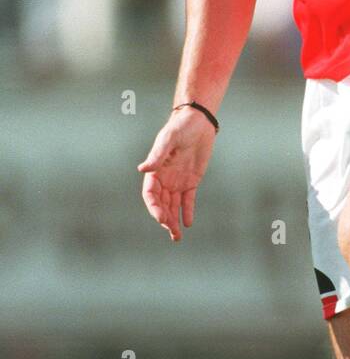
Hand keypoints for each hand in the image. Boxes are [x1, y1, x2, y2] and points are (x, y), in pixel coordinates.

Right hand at [137, 108, 215, 241]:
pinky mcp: (191, 180)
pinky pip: (188, 199)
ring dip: (174, 220)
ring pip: (173, 205)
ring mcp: (177, 181)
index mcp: (155, 170)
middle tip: (172, 233)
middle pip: (161, 204)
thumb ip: (157, 155)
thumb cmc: (180, 127)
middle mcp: (164, 178)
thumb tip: (143, 169)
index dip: (154, 208)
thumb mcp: (168, 139)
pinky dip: (187, 211)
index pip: (150, 194)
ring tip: (177, 236)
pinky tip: (188, 223)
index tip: (162, 219)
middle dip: (165, 219)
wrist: (198, 122)